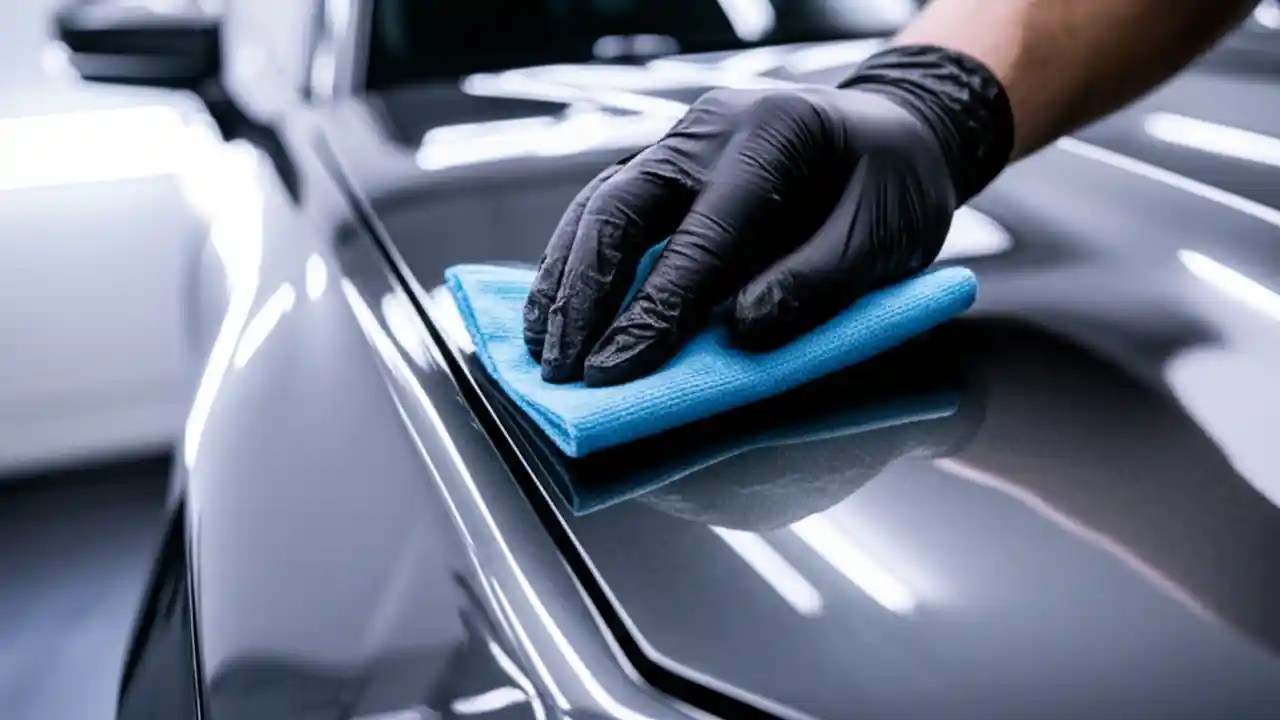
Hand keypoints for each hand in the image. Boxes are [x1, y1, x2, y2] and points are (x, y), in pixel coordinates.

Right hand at [524, 46, 1011, 385]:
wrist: (896, 130)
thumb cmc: (894, 183)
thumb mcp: (885, 233)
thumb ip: (818, 281)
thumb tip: (744, 332)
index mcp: (771, 137)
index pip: (700, 237)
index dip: (654, 310)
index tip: (616, 369)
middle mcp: (710, 130)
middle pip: (622, 208)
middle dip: (584, 293)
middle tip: (562, 365)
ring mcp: (680, 142)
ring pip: (600, 204)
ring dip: (564, 277)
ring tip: (541, 344)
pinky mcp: (666, 163)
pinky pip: (605, 205)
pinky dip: (574, 257)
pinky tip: (556, 302)